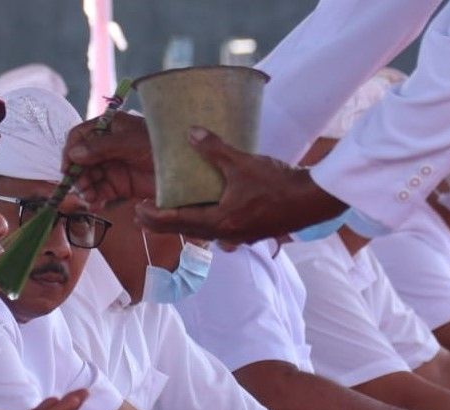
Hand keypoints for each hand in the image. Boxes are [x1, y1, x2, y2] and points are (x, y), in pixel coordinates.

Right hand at [64, 112, 155, 202]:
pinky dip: (95, 198)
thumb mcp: (130, 142)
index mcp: (109, 127)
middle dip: (78, 174)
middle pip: (81, 160)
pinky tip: (96, 204)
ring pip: (89, 177)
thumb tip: (73, 153)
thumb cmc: (160, 146)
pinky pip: (101, 191)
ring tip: (91, 198)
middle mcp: (108, 146)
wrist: (188, 169)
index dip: (70, 151)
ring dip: (85, 188)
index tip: (68, 169)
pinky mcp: (121, 185)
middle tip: (82, 189)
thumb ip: (101, 147)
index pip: (79, 136)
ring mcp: (114, 166)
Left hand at [133, 128, 341, 242]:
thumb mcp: (243, 163)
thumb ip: (215, 149)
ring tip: (172, 212)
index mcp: (218, 222)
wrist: (312, 201)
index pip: (175, 222)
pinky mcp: (251, 232)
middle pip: (185, 231)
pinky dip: (206, 222)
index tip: (138, 209)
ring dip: (184, 223)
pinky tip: (208, 214)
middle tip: (142, 213)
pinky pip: (220, 231)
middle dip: (161, 222)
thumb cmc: (278, 183)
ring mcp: (239, 236)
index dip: (153, 216)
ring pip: (202, 233)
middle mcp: (225, 234)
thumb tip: (191, 133)